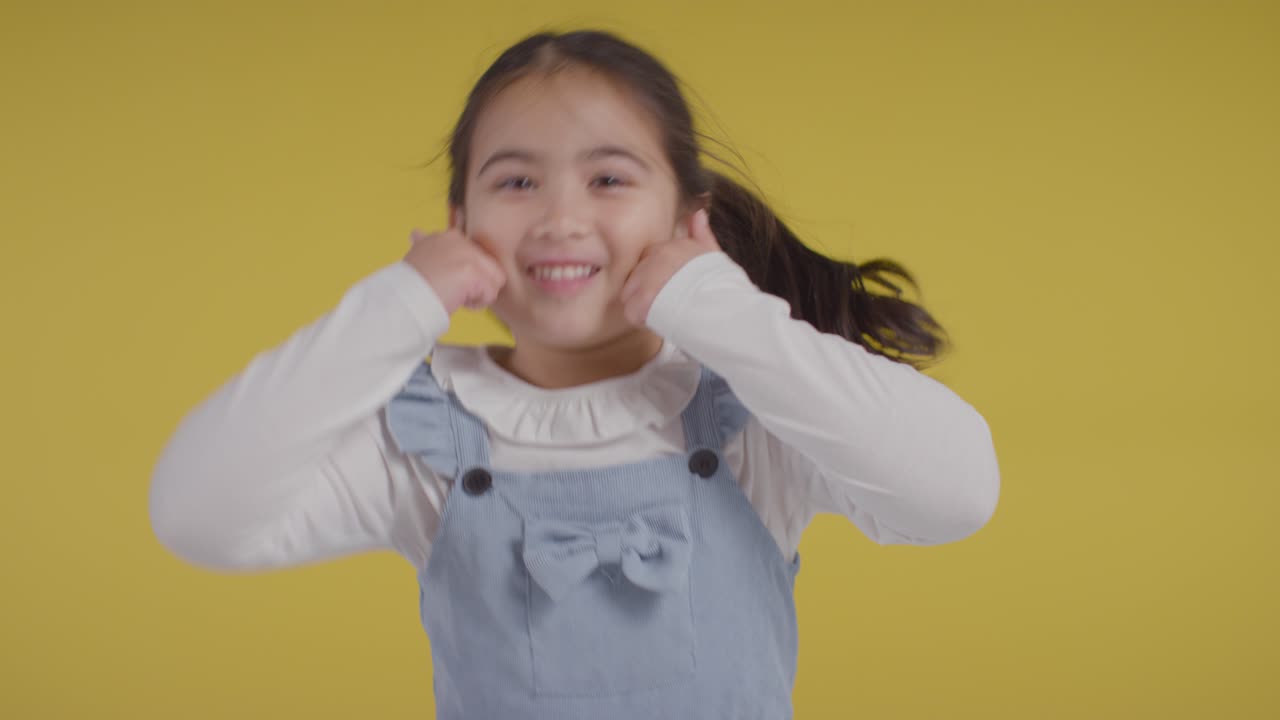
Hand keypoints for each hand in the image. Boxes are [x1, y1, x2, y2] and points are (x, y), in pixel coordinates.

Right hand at [402, 228, 506, 314]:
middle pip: (491, 267)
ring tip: (457, 296)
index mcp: (449, 236)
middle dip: (478, 284)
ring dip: (479, 294)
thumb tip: (416, 232)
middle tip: (453, 291)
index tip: (448, 282)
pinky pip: (490, 293)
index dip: (468, 274)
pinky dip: (477, 304)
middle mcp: (460, 241)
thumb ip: (424, 242)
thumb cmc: (409, 283)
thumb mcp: (418, 254)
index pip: (478, 256)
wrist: (403, 298)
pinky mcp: (472, 273)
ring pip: (495, 280)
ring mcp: (468, 256)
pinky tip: (458, 301)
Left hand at [620, 208, 720, 326]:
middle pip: (637, 274)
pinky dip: (642, 319)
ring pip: (631, 293)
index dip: (657, 275)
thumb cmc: (719, 283)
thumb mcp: (713, 254)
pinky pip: (632, 312)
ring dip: (642, 304)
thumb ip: (702, 234)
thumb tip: (698, 213)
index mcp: (670, 247)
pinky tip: (658, 321)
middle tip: (665, 301)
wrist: (719, 306)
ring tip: (662, 312)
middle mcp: (654, 258)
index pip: (651, 258)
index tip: (670, 286)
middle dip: (647, 288)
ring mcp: (646, 279)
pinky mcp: (641, 302)